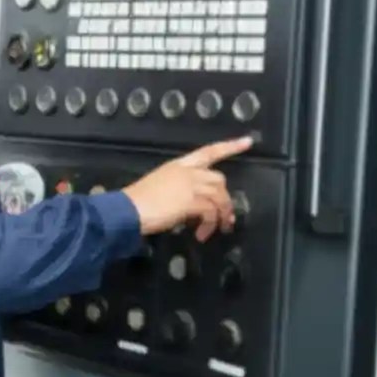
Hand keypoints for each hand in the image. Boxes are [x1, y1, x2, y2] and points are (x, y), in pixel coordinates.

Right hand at [121, 136, 253, 240]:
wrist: (128, 209)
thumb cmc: (137, 200)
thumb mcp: (160, 186)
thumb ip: (178, 190)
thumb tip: (190, 206)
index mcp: (178, 165)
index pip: (208, 151)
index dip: (229, 146)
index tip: (248, 142)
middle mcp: (187, 172)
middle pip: (219, 179)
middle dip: (225, 199)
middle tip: (227, 217)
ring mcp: (190, 186)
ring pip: (219, 196)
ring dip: (222, 215)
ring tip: (218, 229)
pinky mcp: (191, 201)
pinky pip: (211, 212)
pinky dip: (210, 225)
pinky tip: (202, 234)